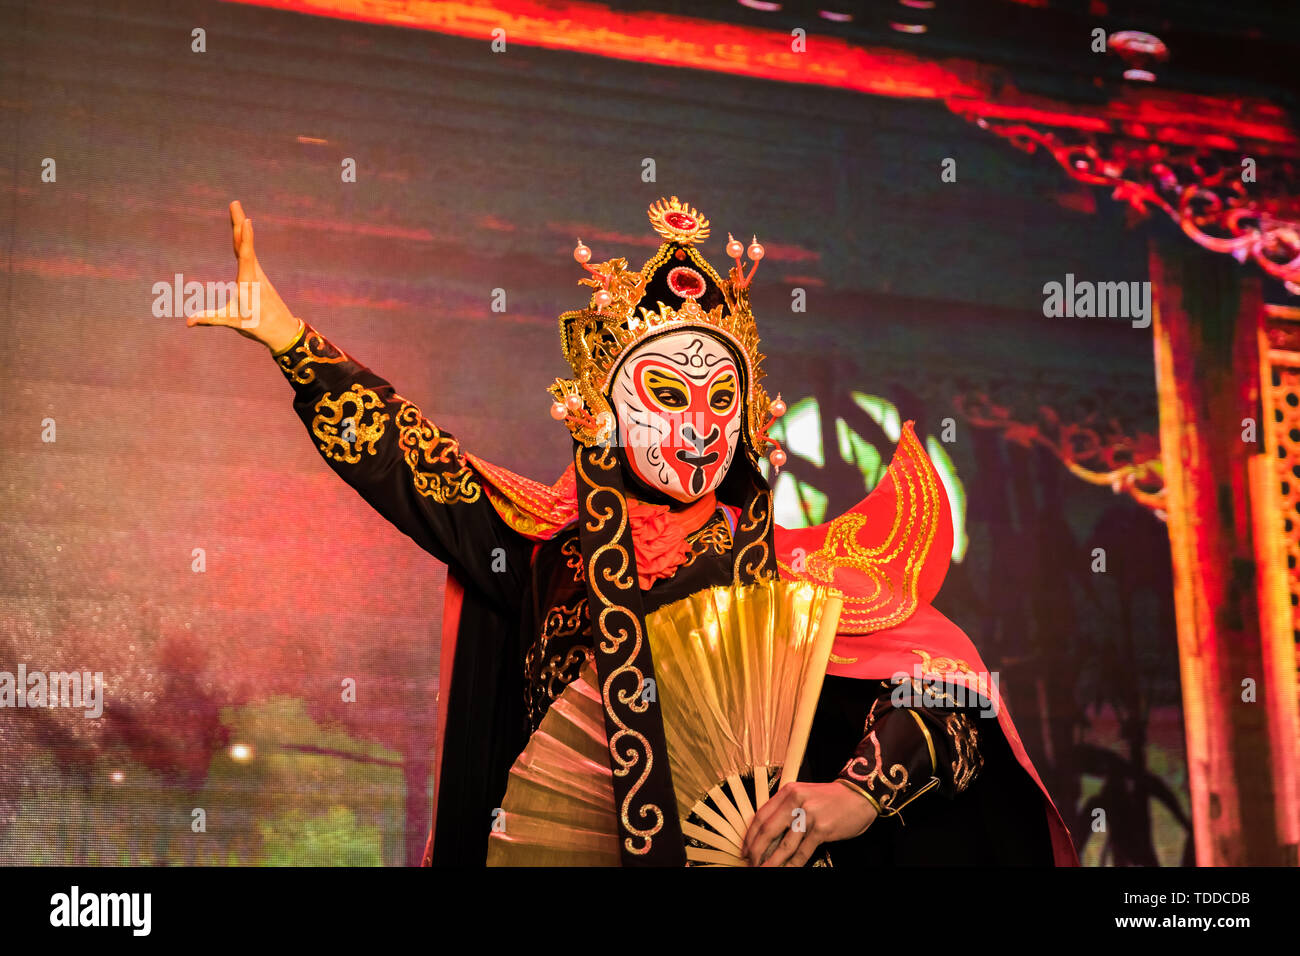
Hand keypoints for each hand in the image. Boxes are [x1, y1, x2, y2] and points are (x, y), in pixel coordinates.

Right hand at [187, 200, 300, 352]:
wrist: (282, 330)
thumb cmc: (258, 326)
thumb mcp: (233, 322)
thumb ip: (210, 319)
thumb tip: (187, 323)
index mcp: (248, 282)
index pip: (246, 255)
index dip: (246, 238)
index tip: (246, 220)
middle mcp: (254, 273)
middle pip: (244, 243)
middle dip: (238, 222)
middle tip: (235, 202)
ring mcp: (257, 272)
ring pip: (247, 245)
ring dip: (241, 226)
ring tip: (237, 209)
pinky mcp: (258, 274)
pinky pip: (248, 252)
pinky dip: (243, 238)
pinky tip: (241, 229)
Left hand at [741, 780, 877, 866]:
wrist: (858, 795)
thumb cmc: (830, 799)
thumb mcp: (803, 795)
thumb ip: (786, 809)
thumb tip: (767, 836)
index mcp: (788, 792)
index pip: (761, 816)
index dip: (751, 835)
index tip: (745, 849)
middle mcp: (796, 801)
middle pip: (767, 830)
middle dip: (756, 850)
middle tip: (750, 863)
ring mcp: (809, 815)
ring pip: (783, 845)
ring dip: (771, 862)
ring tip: (763, 870)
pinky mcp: (821, 829)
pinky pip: (802, 852)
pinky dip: (792, 865)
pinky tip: (786, 871)